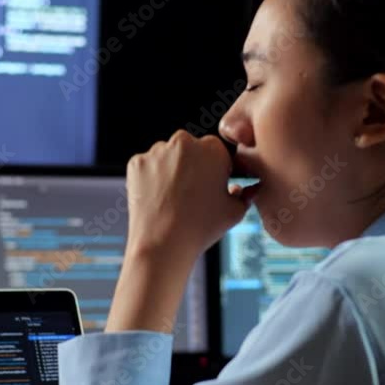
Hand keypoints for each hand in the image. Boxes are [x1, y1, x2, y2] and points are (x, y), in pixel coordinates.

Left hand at [125, 130, 248, 264]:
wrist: (163, 243)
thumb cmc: (202, 227)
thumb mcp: (235, 211)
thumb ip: (245, 194)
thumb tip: (249, 189)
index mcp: (213, 148)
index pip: (216, 152)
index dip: (216, 171)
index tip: (212, 187)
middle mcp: (184, 141)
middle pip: (190, 150)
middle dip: (192, 166)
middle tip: (191, 194)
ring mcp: (157, 151)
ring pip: (167, 156)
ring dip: (170, 170)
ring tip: (172, 200)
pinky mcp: (136, 162)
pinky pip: (147, 167)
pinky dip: (150, 179)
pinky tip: (157, 199)